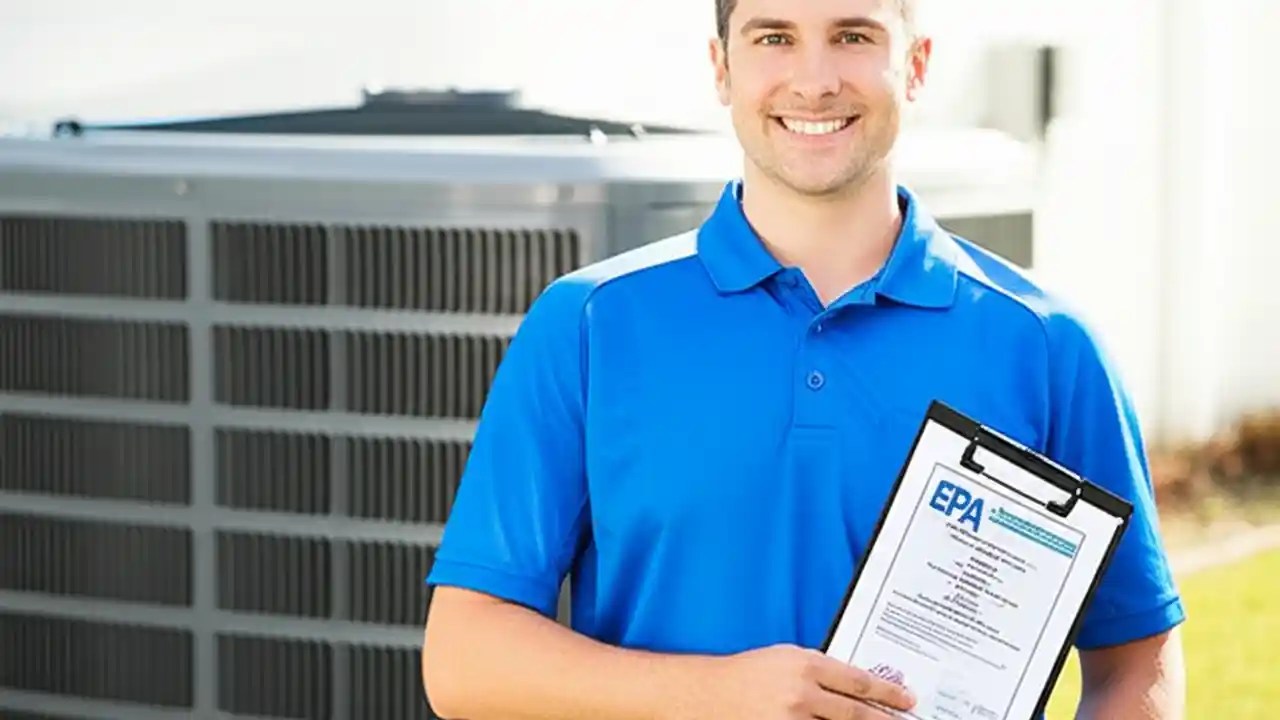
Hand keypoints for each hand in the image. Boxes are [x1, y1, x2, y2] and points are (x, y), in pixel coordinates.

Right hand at [698, 644, 916, 718]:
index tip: (906, 699)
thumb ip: (818, 671)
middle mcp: (800, 693)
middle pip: (855, 713)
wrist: (707, 695)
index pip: (857, 682)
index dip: (887, 693)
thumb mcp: (785, 659)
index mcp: (804, 665)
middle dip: (884, 719)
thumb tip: (853, 687)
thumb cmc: (745, 674)